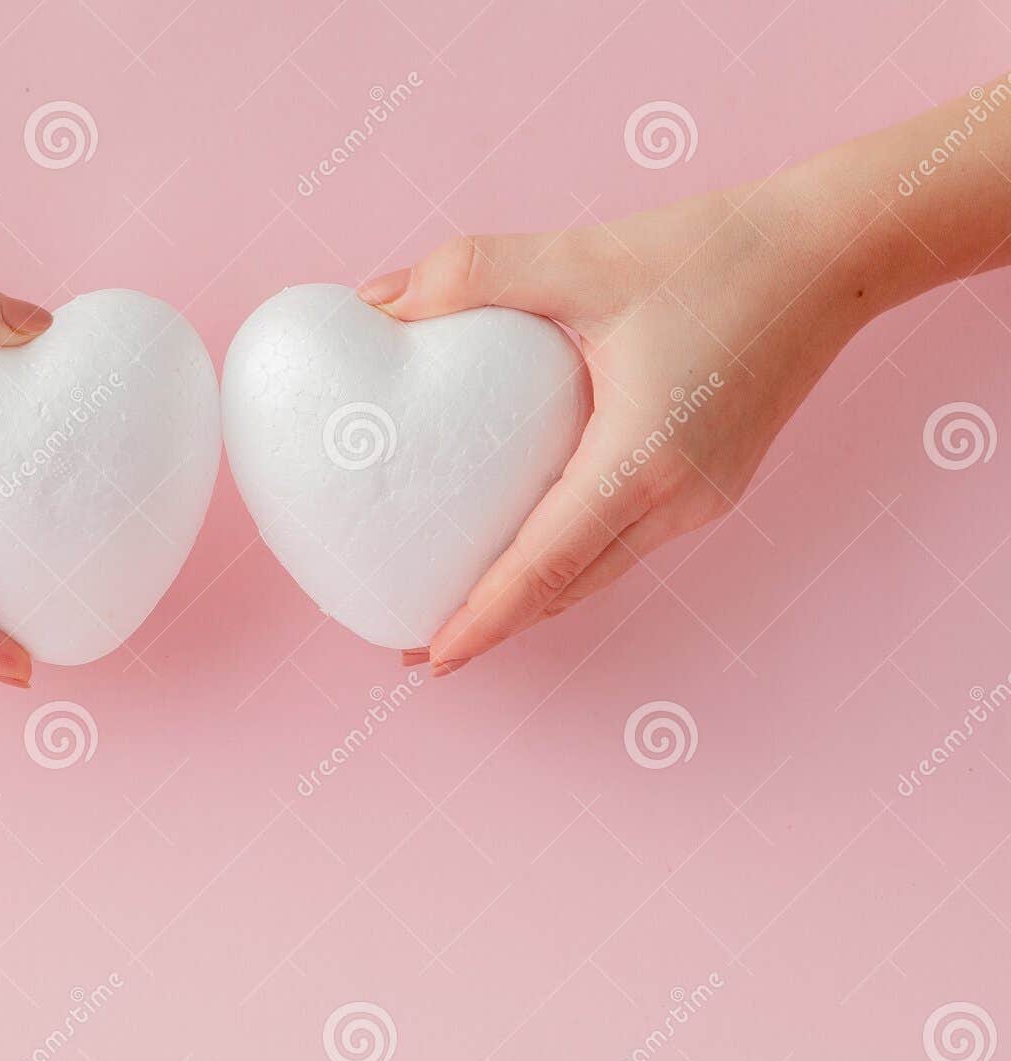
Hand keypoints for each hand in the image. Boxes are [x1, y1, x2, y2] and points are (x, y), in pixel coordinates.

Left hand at [359, 181, 870, 673]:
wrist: (834, 251)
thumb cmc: (714, 252)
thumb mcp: (582, 256)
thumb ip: (472, 272)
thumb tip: (378, 299)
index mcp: (642, 459)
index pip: (544, 567)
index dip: (483, 619)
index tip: (431, 658)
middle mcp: (678, 499)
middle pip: (568, 588)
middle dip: (494, 625)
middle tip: (418, 648)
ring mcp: (702, 499)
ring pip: (599, 573)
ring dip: (533, 600)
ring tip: (463, 612)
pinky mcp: (713, 484)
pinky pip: (626, 542)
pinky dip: (571, 562)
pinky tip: (530, 549)